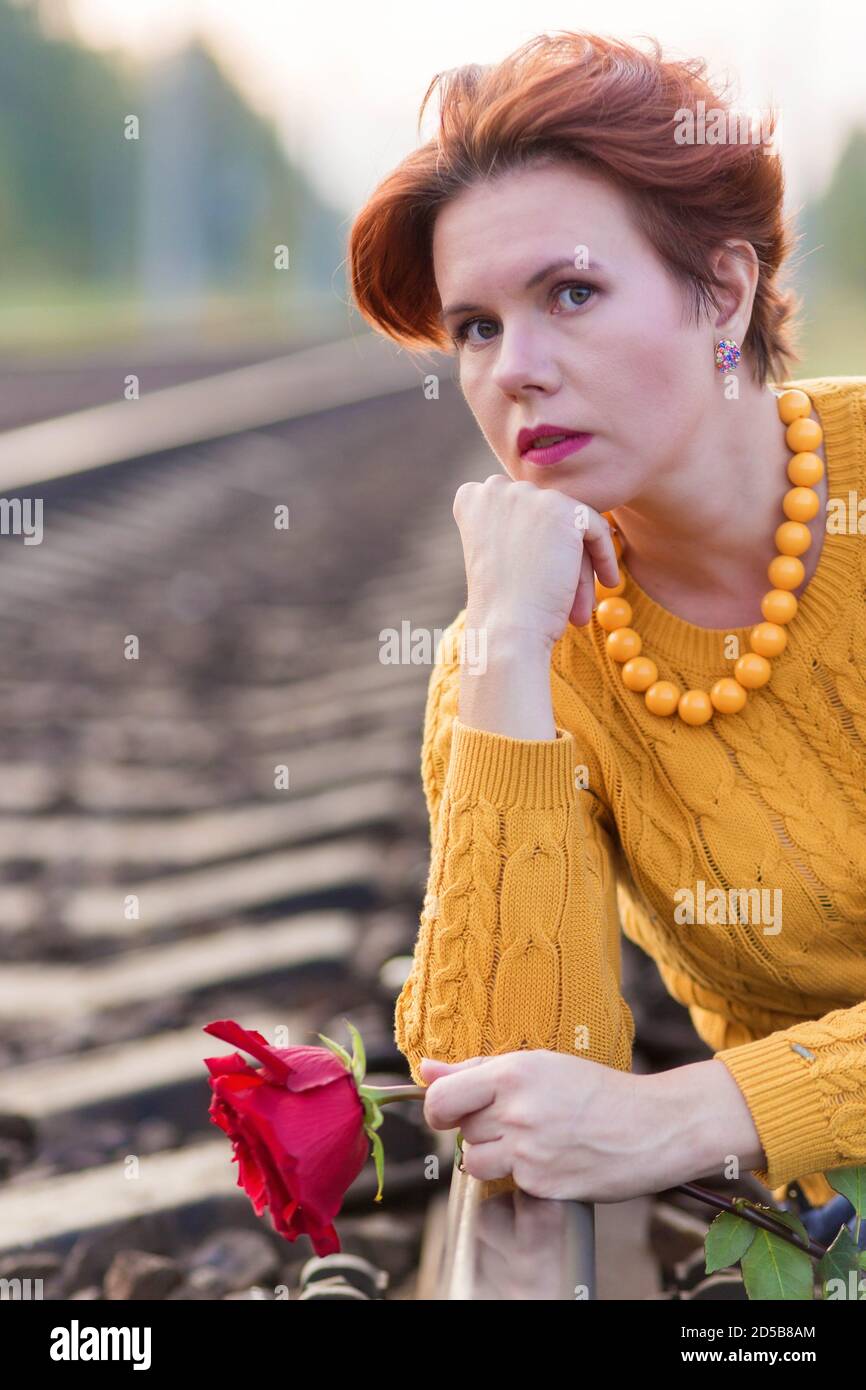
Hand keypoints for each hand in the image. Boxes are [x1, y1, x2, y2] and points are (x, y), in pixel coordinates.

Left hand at [419, 1049, 693, 1202]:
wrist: (651, 1127)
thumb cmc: (596, 1090)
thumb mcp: (539, 1064)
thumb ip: (476, 1069)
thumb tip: (425, 1068)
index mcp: (513, 1073)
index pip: (441, 1098)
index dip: (439, 1108)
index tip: (450, 1110)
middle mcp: (516, 1111)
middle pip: (462, 1129)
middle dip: (481, 1126)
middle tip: (517, 1118)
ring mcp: (528, 1151)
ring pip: (475, 1161)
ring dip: (493, 1154)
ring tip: (529, 1140)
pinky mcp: (540, 1184)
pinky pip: (507, 1182)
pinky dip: (521, 1174)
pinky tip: (551, 1158)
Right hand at [452, 475, 620, 644]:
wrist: (507, 630)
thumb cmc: (502, 605)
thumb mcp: (500, 554)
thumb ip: (518, 525)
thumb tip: (555, 515)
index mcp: (472, 498)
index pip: (520, 509)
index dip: (534, 543)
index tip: (538, 574)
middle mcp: (495, 488)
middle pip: (546, 515)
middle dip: (559, 556)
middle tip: (564, 596)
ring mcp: (529, 496)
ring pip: (571, 524)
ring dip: (579, 564)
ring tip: (582, 604)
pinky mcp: (563, 510)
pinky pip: (596, 528)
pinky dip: (604, 556)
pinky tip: (608, 582)